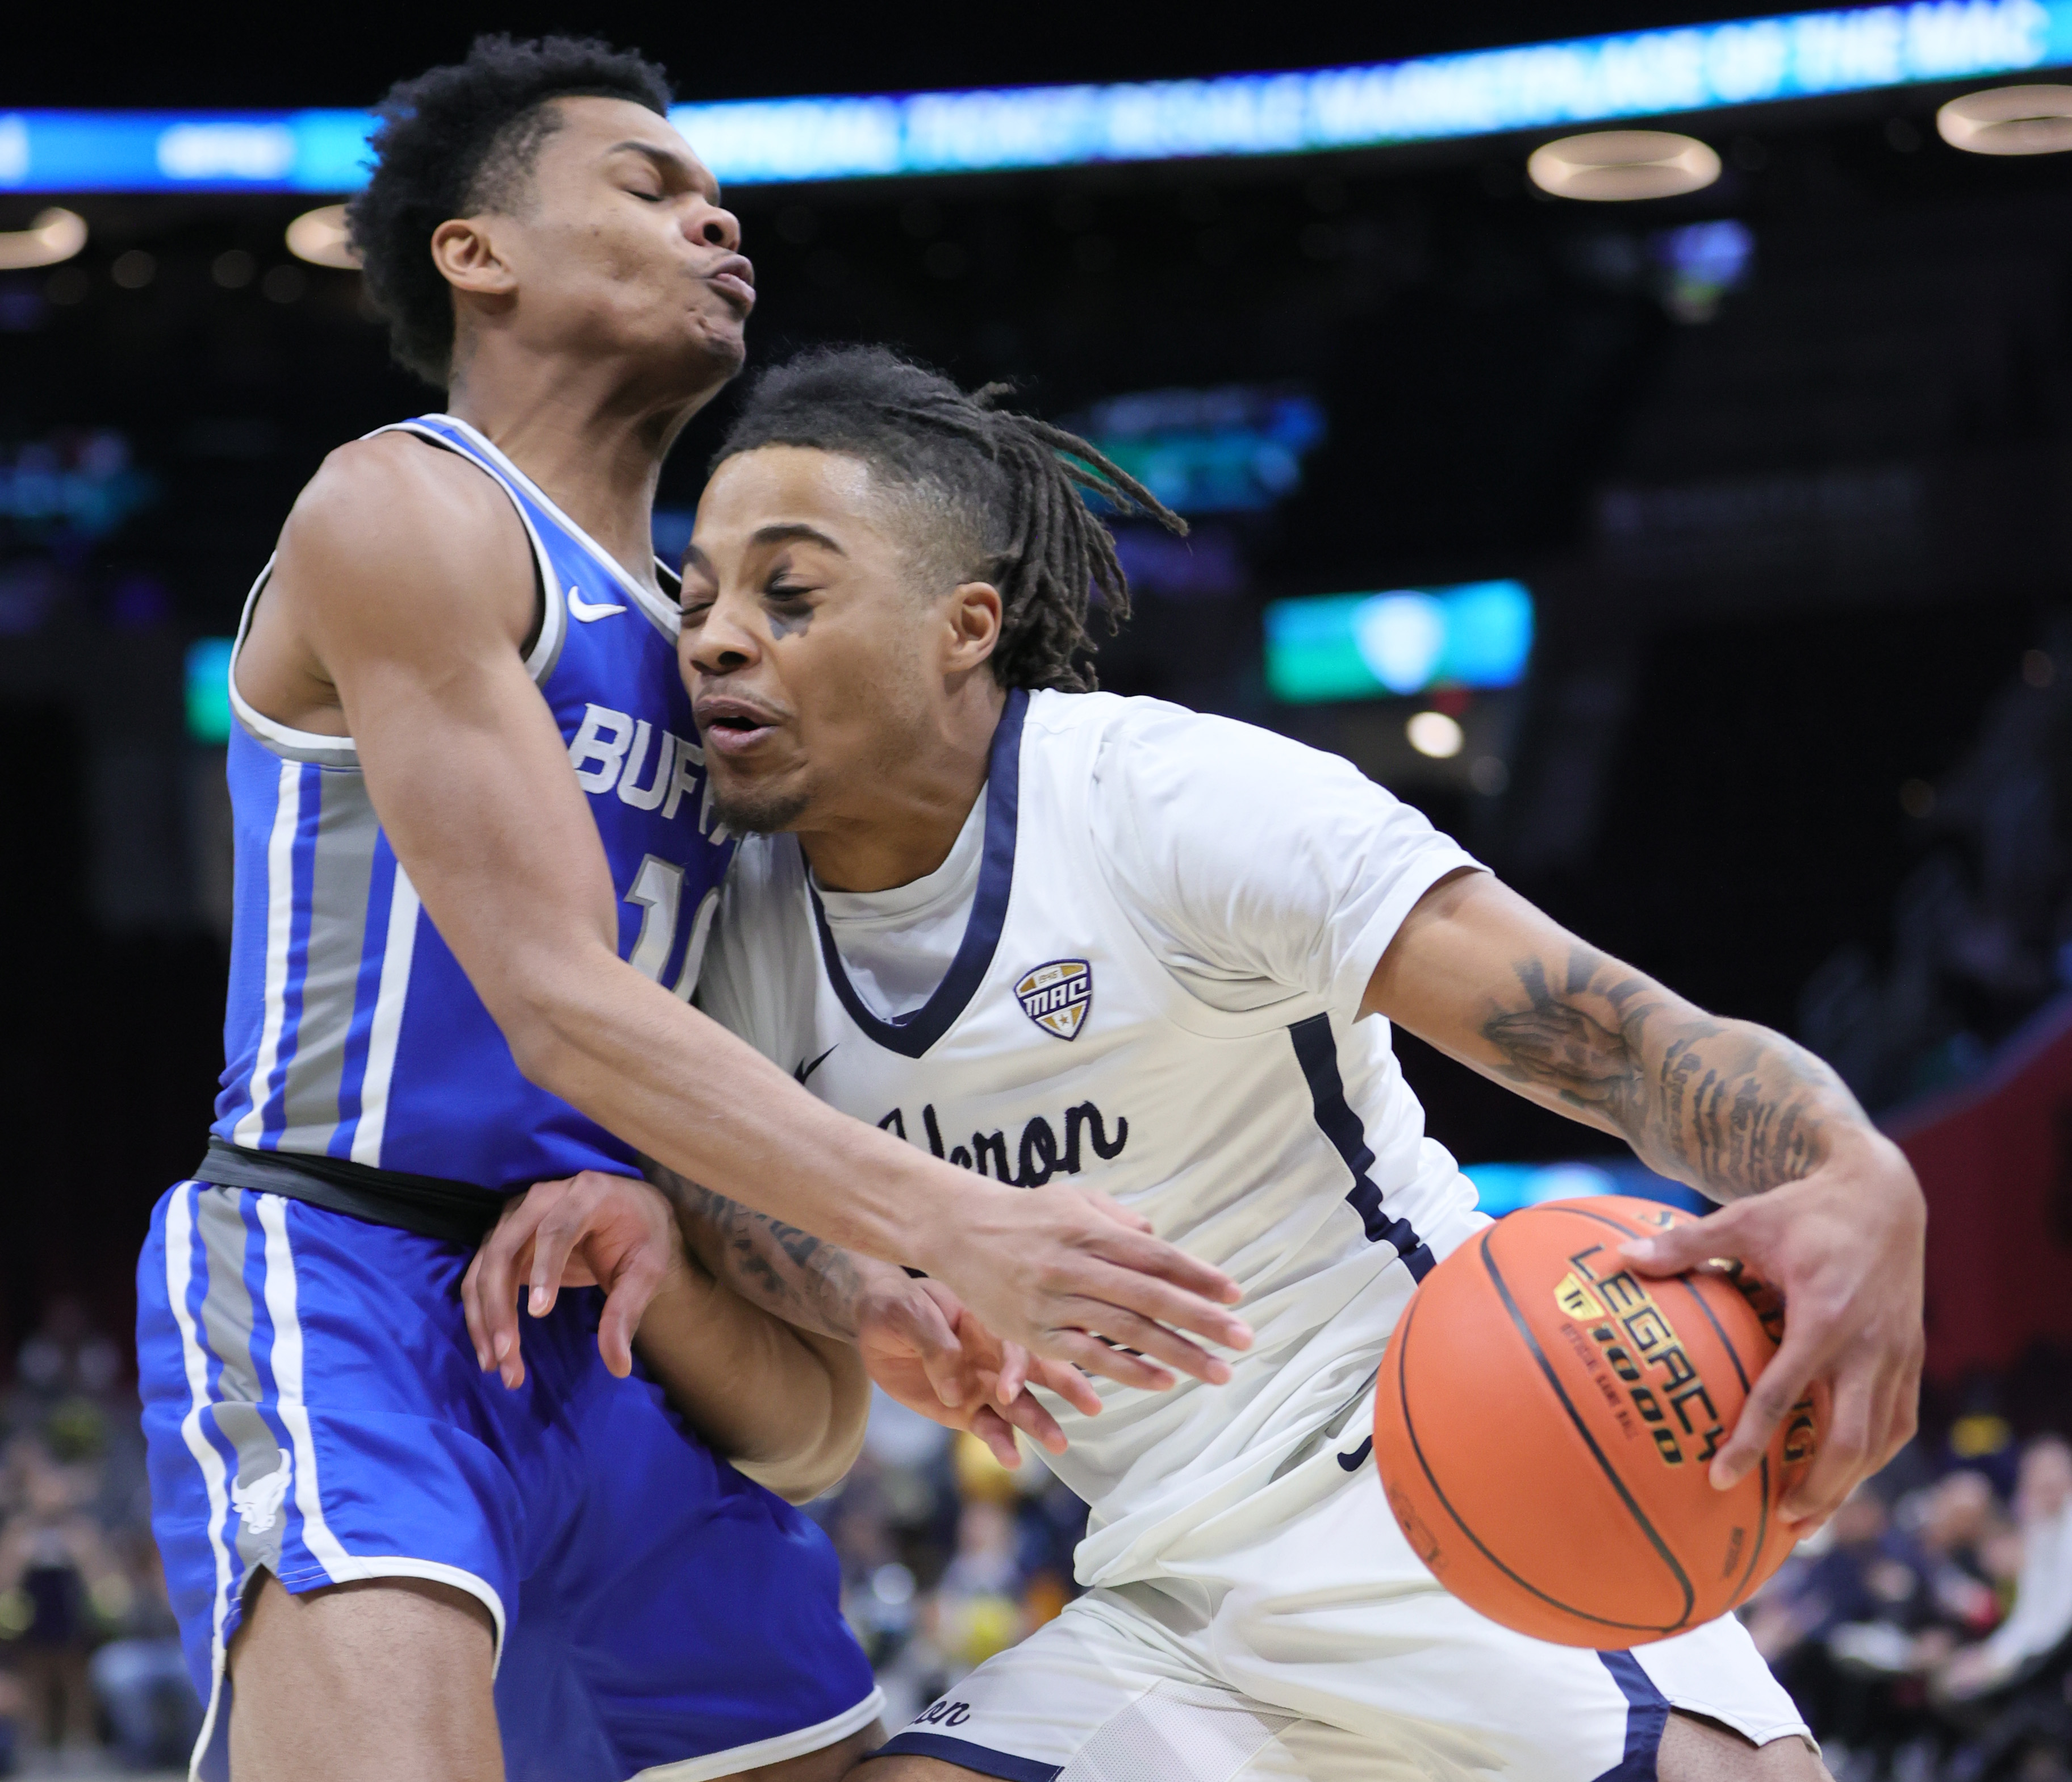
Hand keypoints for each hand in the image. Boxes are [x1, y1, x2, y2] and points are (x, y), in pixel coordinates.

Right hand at [462, 1171, 685, 1388]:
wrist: (630, 1211)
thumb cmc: (641, 1236)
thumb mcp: (647, 1270)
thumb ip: (627, 1311)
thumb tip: (618, 1366)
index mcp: (586, 1194)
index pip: (556, 1230)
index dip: (545, 1269)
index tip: (539, 1313)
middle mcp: (542, 1198)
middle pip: (506, 1250)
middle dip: (500, 1307)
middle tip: (508, 1356)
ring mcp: (516, 1216)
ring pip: (485, 1267)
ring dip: (484, 1318)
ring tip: (498, 1366)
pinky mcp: (503, 1238)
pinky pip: (479, 1276)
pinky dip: (479, 1314)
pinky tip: (490, 1351)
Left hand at [857, 1276, 1104, 1468]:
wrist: (874, 1321)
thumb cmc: (896, 1305)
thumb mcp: (907, 1313)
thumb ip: (933, 1343)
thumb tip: (956, 1389)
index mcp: (987, 1320)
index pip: (1013, 1341)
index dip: (1016, 1365)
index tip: (1010, 1389)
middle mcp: (993, 1353)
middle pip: (1037, 1369)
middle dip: (1066, 1386)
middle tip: (1093, 1406)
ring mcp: (983, 1383)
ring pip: (1019, 1405)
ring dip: (1040, 1423)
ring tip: (1059, 1444)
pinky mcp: (965, 1409)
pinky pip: (989, 1428)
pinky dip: (1002, 1444)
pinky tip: (1013, 1460)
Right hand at [910, 1181, 1250, 1393]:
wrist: (956, 1228)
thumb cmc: (1023, 1213)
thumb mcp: (1072, 1199)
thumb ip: (1118, 1219)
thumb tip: (1158, 1239)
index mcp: (1090, 1229)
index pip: (1155, 1256)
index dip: (1197, 1276)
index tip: (1235, 1295)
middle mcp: (1075, 1264)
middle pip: (1150, 1296)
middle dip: (1201, 1320)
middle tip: (1244, 1339)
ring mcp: (1054, 1301)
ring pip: (1125, 1331)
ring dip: (1176, 1353)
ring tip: (1217, 1371)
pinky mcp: (1035, 1331)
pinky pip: (1086, 1355)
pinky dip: (1125, 1370)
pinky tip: (1160, 1382)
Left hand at [1618, 1130, 1924, 1523]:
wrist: (1884, 1194)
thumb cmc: (1804, 1209)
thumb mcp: (1743, 1219)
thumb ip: (1684, 1244)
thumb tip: (1617, 1259)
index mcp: (1824, 1316)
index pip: (1784, 1394)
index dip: (1752, 1441)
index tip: (1721, 1480)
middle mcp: (1869, 1344)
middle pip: (1849, 1438)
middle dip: (1819, 1489)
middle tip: (1780, 1524)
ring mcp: (1898, 1355)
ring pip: (1880, 1440)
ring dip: (1849, 1485)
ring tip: (1810, 1519)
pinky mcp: (1913, 1357)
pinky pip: (1899, 1421)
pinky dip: (1874, 1456)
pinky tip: (1848, 1477)